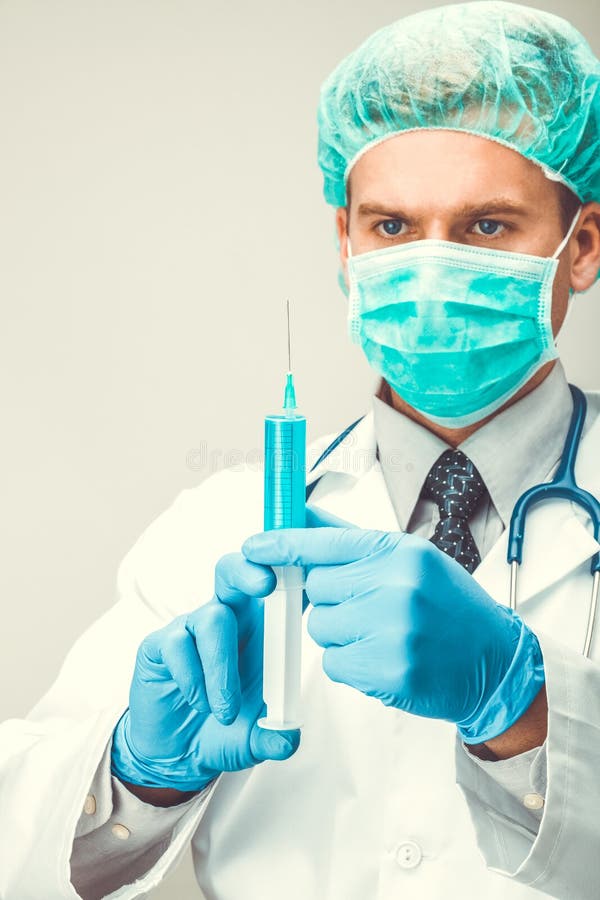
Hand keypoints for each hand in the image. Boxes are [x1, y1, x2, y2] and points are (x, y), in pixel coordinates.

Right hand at [111, 553, 300, 791]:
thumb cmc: (224, 731)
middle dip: (250, 571)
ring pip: (211, 618)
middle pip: (233, 572)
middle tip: (265, 585)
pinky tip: (197, 702)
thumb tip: (288, 738)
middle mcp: (225, 619)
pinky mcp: (160, 645)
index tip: (308, 577)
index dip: (289, 573)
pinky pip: (176, 643)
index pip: (275, 588)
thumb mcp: (256, 740)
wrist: (177, 755)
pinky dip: (192, 677)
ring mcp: (190, 628)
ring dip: (222, 667)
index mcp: (260, 628)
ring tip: (224, 711)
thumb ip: (274, 738)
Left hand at [242, 510, 543, 743]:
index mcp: (399, 551)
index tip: (251, 546)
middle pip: (317, 588)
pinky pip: (334, 664)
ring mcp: (394, 631)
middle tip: (366, 608)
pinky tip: (383, 660)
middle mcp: (397, 586)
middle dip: (330, 600)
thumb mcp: (409, 559)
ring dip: (339, 635)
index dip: (283, 544)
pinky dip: (349, 665)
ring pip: (321, 628)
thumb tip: (299, 514)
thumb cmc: (444, 603)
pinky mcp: (389, 672)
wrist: (494, 660)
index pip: (326, 541)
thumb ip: (352, 541)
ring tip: (380, 634)